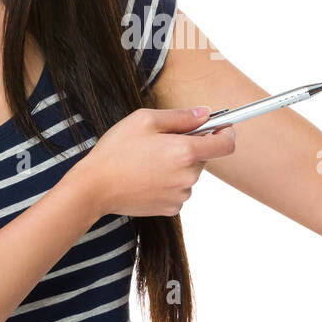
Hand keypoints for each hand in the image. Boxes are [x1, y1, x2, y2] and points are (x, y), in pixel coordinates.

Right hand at [75, 107, 236, 217]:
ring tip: (148, 161)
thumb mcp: (145, 120)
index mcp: (185, 151)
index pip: (225, 143)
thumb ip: (181, 116)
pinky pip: (179, 189)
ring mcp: (180, 195)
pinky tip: (146, 177)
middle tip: (162, 141)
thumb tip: (205, 113)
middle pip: (204, 157)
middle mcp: (188, 176)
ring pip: (190, 174)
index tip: (222, 126)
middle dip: (190, 147)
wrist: (94, 187)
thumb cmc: (116, 151)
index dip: (227, 132)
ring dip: (178, 165)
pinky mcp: (171, 208)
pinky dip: (168, 182)